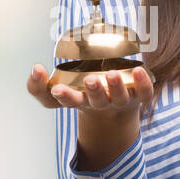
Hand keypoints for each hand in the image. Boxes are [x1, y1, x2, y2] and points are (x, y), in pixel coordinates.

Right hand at [26, 64, 155, 120]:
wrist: (114, 110)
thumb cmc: (81, 95)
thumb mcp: (54, 93)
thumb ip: (37, 85)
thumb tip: (35, 68)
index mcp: (81, 101)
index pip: (70, 101)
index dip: (64, 96)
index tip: (58, 90)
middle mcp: (101, 103)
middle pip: (97, 100)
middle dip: (94, 91)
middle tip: (90, 80)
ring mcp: (121, 99)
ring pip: (120, 97)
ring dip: (116, 86)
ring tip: (112, 74)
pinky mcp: (139, 96)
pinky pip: (144, 93)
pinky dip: (144, 84)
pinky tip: (140, 71)